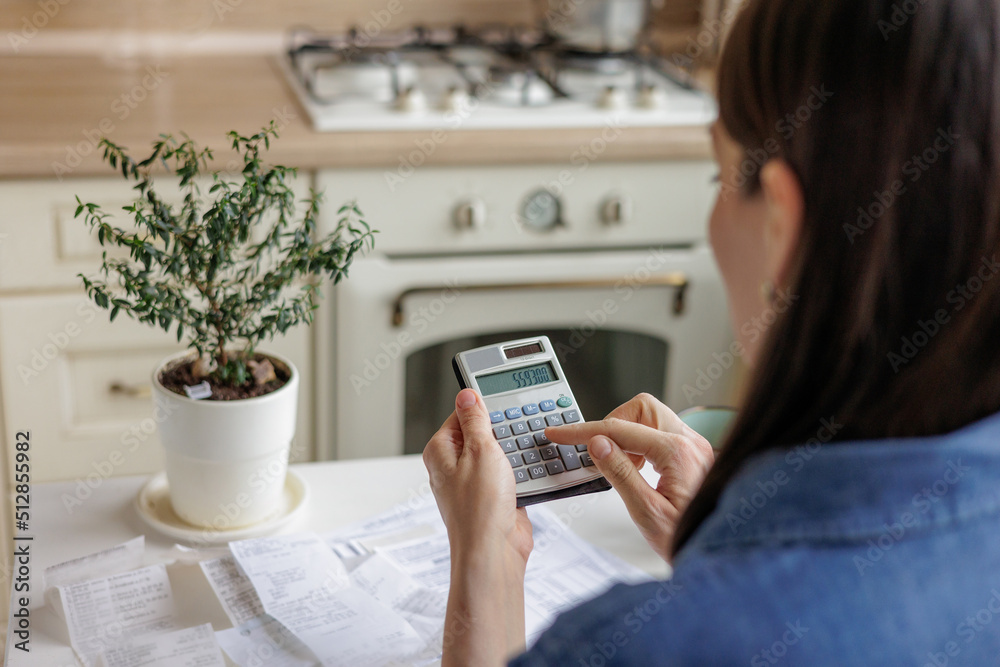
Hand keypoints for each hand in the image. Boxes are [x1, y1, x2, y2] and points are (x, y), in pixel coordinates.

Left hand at [423, 389, 532, 665]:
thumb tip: (467, 395)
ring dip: (516, 452)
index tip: (503, 402)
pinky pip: (511, 474)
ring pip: (499, 454)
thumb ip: (475, 420)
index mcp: (441, 451)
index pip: (461, 415)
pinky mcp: (494, 497)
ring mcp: (474, 483)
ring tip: (526, 451)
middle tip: (519, 426)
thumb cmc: (479, 508)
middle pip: (482, 433)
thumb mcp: (480, 450)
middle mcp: (453, 467)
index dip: (484, 408)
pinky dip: (523, 470)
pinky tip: (533, 470)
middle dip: (503, 430)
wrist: (495, 551)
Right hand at [545, 393, 713, 561]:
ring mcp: (694, 447)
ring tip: (618, 466)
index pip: (620, 428)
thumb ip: (620, 474)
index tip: (560, 433)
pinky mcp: (693, 455)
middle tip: (596, 451)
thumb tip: (597, 443)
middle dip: (612, 423)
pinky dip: (640, 444)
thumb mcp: (647, 512)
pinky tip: (634, 469)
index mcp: (678, 453)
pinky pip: (660, 433)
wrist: (719, 552)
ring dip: (627, 434)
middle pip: (641, 408)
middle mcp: (690, 443)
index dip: (583, 431)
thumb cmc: (690, 538)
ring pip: (651, 417)